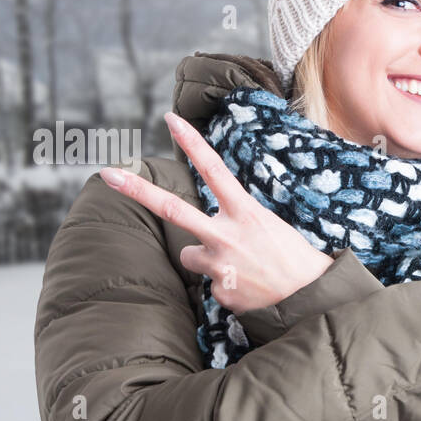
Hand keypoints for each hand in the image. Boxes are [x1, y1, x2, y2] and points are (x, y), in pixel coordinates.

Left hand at [98, 111, 332, 314]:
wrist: (312, 301)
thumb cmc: (296, 260)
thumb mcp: (271, 228)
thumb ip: (238, 224)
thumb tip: (210, 235)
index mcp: (246, 213)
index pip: (213, 170)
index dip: (191, 143)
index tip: (169, 119)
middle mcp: (228, 236)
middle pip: (173, 209)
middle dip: (138, 191)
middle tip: (108, 174)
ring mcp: (219, 265)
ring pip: (190, 255)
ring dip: (206, 260)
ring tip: (239, 269)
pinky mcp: (218, 292)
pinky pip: (210, 284)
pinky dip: (225, 287)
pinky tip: (248, 290)